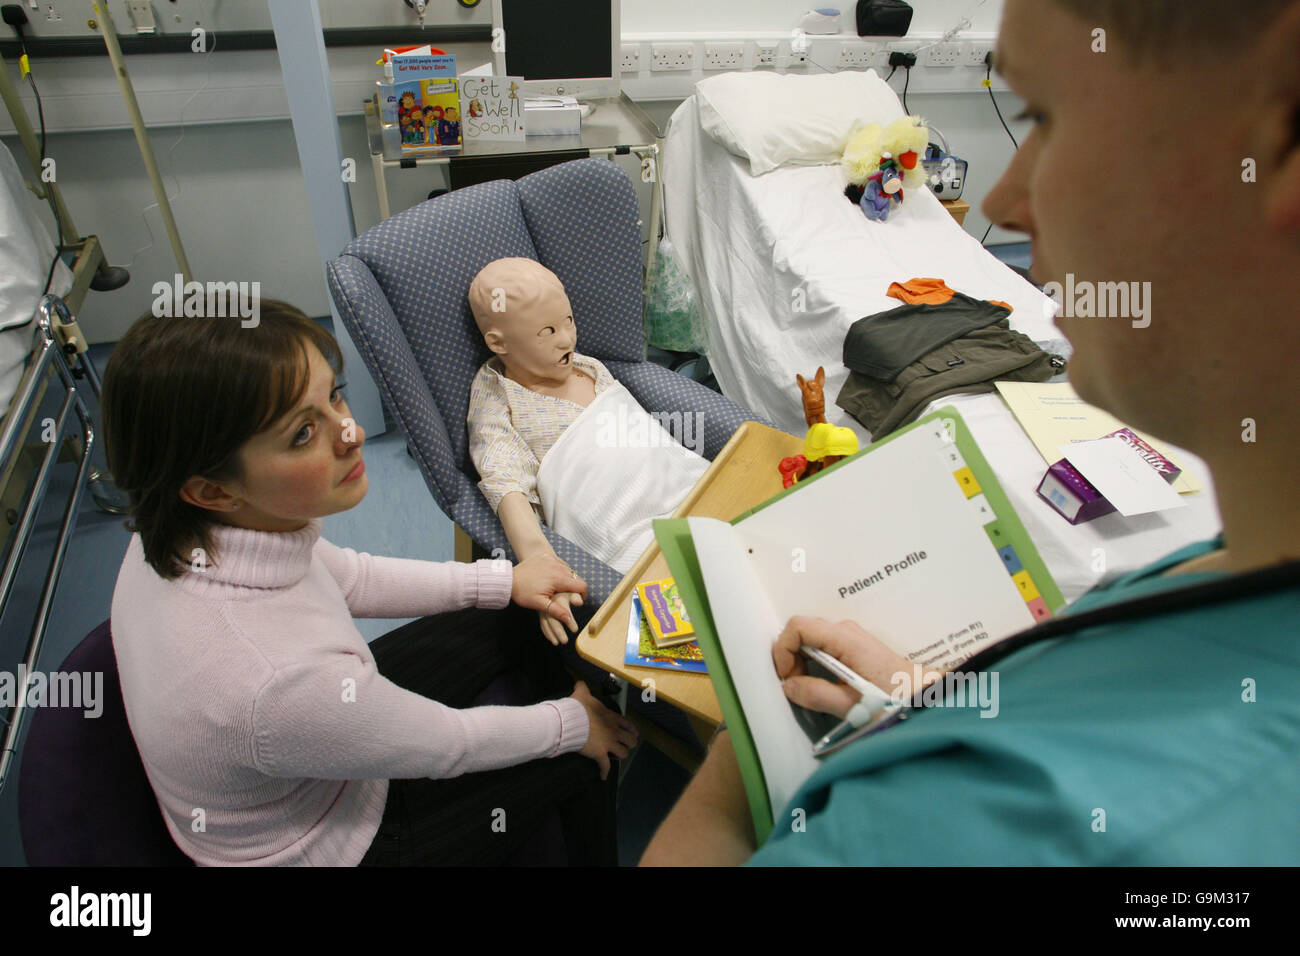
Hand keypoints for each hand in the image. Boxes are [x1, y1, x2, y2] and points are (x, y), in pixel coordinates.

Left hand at [511, 552, 588, 638]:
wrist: (508, 578)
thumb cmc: (523, 592)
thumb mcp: (539, 604)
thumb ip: (556, 611)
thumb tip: (570, 619)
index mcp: (558, 579)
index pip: (581, 586)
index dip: (583, 595)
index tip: (579, 601)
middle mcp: (558, 566)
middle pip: (576, 577)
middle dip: (574, 587)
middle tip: (566, 596)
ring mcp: (552, 559)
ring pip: (568, 570)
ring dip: (567, 578)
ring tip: (559, 587)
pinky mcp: (547, 556)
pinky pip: (560, 563)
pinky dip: (560, 570)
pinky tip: (552, 577)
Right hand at [538, 591, 580, 645]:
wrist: (551, 583)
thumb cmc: (565, 588)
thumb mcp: (570, 589)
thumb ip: (575, 596)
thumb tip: (580, 602)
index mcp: (558, 598)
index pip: (563, 611)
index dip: (569, 621)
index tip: (575, 630)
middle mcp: (549, 604)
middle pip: (552, 619)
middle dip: (558, 631)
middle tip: (565, 641)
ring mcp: (544, 608)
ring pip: (546, 623)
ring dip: (551, 634)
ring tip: (557, 643)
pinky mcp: (541, 612)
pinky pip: (543, 623)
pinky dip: (547, 632)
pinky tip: (552, 640)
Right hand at [571, 682, 637, 780]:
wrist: (570, 721)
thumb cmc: (578, 708)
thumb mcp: (582, 694)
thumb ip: (583, 688)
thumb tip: (579, 683)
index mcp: (612, 718)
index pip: (628, 724)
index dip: (632, 730)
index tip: (633, 734)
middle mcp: (614, 731)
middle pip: (631, 741)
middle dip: (629, 743)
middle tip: (624, 745)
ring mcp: (608, 743)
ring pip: (623, 754)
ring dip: (619, 756)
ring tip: (614, 757)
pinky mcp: (600, 754)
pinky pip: (606, 766)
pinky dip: (604, 772)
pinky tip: (603, 776)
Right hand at [772, 616, 914, 719]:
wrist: (926, 696)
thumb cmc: (896, 701)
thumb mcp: (853, 705)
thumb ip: (817, 695)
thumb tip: (790, 686)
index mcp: (845, 640)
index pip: (798, 626)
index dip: (783, 650)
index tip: (786, 677)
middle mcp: (846, 631)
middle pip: (802, 631)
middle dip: (791, 658)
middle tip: (798, 687)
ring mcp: (851, 636)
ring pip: (811, 640)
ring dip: (802, 662)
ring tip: (812, 689)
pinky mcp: (854, 646)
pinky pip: (823, 646)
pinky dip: (814, 663)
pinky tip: (824, 684)